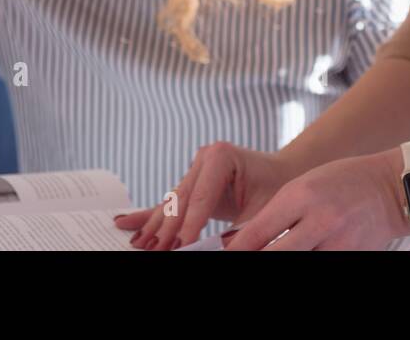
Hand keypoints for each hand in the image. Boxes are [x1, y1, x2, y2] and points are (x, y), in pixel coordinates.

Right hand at [113, 142, 299, 249]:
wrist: (284, 172)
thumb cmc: (277, 187)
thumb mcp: (262, 211)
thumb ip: (239, 232)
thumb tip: (219, 250)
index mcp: (221, 156)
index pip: (201, 198)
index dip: (188, 225)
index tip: (179, 247)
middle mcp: (204, 158)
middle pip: (180, 200)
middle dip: (167, 230)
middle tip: (154, 252)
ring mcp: (194, 169)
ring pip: (171, 203)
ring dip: (156, 228)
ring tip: (138, 246)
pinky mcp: (191, 182)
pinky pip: (170, 202)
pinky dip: (150, 217)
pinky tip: (125, 223)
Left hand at [225, 148, 409, 249]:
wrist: (393, 188)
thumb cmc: (343, 182)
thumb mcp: (305, 186)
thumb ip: (275, 214)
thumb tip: (238, 242)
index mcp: (302, 194)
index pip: (257, 232)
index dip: (233, 250)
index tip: (218, 256)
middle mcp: (319, 219)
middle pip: (272, 256)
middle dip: (251, 260)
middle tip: (235, 260)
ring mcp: (338, 242)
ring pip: (294, 263)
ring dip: (276, 262)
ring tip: (269, 255)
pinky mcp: (351, 257)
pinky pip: (319, 266)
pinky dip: (303, 261)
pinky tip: (295, 255)